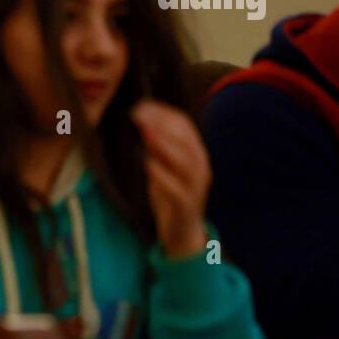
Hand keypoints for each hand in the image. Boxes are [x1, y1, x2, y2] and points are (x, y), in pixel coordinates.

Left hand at [131, 100, 209, 258]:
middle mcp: (200, 168)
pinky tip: (148, 164)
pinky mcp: (186, 205)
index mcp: (195, 154)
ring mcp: (195, 187)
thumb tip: (142, 123)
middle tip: (139, 115)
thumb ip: (156, 148)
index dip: (164, 113)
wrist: (183, 232)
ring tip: (146, 133)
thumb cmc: (171, 195)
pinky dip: (163, 175)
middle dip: (163, 125)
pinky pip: (177, 189)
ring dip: (165, 145)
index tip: (140, 106)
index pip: (185, 126)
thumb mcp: (162, 167)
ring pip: (186, 162)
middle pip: (186, 140)